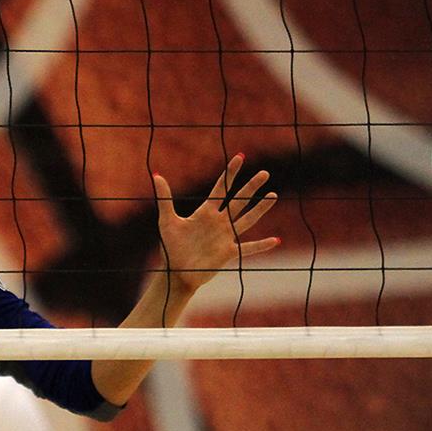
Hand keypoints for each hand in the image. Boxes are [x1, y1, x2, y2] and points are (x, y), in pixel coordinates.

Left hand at [151, 154, 280, 290]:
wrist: (174, 272)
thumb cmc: (170, 247)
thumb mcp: (166, 221)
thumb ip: (165, 198)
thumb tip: (156, 175)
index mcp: (205, 212)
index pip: (221, 188)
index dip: (230, 173)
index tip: (240, 157)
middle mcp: (218, 222)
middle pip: (238, 201)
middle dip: (250, 187)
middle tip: (264, 173)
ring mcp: (225, 237)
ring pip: (246, 219)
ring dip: (260, 208)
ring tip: (273, 195)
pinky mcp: (228, 253)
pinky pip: (248, 248)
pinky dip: (261, 245)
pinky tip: (276, 241)